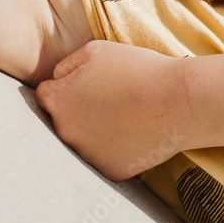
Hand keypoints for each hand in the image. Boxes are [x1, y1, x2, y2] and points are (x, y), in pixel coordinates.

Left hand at [33, 40, 188, 181]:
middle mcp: (66, 133)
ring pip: (84, 141)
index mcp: (58, 102)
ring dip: (95, 130)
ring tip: (124, 114)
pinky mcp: (110, 171)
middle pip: (62, 120)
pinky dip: (116, 147)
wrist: (178, 102)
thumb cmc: (137, 70)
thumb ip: (66, 66)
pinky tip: (135, 132)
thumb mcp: (94, 51)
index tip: (84, 85)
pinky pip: (106, 158)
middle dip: (77, 110)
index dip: (64, 87)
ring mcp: (87, 156)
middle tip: (107, 99)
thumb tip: (56, 80)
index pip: (45, 95)